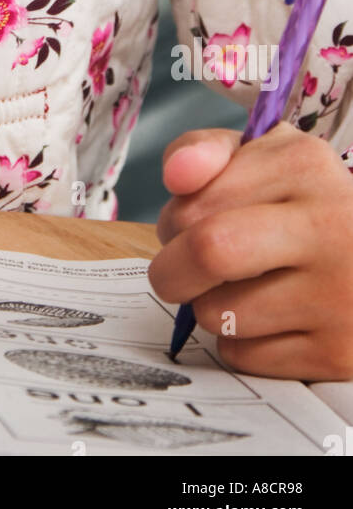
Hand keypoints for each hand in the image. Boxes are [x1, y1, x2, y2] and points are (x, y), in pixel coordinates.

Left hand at [148, 120, 352, 380]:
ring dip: (210, 306)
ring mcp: (339, 294)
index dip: (173, 221)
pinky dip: (241, 343)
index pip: (195, 202)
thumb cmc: (308, 206)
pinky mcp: (340, 353)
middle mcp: (330, 226)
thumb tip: (176, 174)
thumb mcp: (266, 159)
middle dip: (172, 269)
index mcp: (306, 166)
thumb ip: (207, 151)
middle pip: (209, 252)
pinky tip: (271, 318)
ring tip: (244, 287)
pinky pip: (245, 357)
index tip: (186, 225)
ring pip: (218, 314)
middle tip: (179, 270)